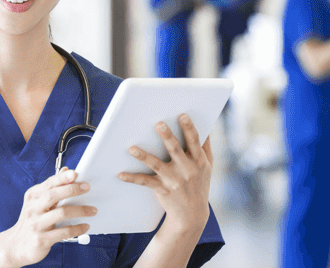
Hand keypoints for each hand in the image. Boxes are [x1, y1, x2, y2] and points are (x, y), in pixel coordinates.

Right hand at [0, 168, 94, 265]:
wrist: (16, 246)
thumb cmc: (32, 222)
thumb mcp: (37, 203)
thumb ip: (52, 188)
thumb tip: (66, 170)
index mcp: (32, 197)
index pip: (48, 184)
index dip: (62, 178)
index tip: (75, 174)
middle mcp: (33, 209)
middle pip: (53, 196)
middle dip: (71, 190)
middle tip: (87, 188)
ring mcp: (36, 225)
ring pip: (61, 213)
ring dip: (80, 210)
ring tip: (93, 210)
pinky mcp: (41, 239)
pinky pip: (63, 232)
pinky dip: (77, 228)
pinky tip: (85, 226)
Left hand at [120, 113, 213, 227]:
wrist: (193, 214)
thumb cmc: (200, 185)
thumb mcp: (208, 167)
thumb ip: (205, 147)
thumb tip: (207, 127)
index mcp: (199, 161)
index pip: (195, 141)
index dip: (189, 128)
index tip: (183, 116)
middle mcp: (187, 170)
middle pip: (176, 150)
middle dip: (168, 137)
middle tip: (159, 124)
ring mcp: (174, 180)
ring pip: (157, 165)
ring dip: (144, 157)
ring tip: (132, 148)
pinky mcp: (162, 190)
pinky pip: (146, 182)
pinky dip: (133, 178)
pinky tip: (121, 174)